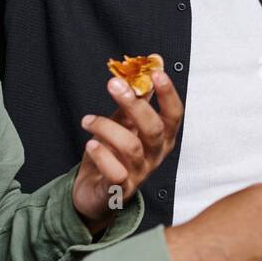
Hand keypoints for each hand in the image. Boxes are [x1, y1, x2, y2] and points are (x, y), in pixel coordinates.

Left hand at [71, 69, 182, 232]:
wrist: (95, 193)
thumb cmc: (113, 155)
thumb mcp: (125, 123)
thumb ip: (137, 100)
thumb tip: (149, 67)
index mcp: (161, 138)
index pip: (174, 114)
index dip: (168, 94)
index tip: (156, 72)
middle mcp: (155, 155)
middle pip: (154, 129)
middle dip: (135, 104)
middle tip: (114, 84)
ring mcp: (140, 174)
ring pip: (132, 147)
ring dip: (107, 128)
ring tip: (87, 120)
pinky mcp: (120, 190)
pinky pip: (116, 173)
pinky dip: (102, 156)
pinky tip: (91, 145)